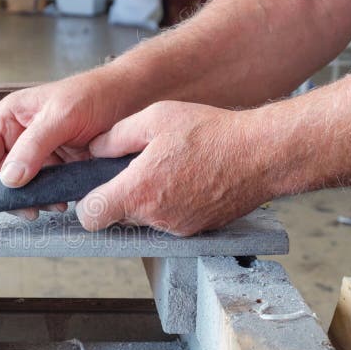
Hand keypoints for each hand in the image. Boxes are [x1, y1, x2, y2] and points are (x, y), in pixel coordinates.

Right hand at [0, 69, 126, 218]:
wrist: (130, 98)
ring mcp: (38, 153)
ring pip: (21, 186)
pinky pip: (44, 188)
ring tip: (51, 204)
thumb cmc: (95, 94)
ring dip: (32, 200)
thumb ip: (33, 146)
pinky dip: (50, 198)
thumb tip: (9, 178)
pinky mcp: (57, 166)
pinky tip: (62, 200)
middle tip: (27, 210)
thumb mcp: (61, 117)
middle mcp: (19, 136)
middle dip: (11, 195)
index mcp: (9, 117)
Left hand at [75, 101, 271, 235]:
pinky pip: (170, 222)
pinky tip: (187, 181)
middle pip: (118, 218)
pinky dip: (171, 206)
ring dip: (147, 201)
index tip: (96, 188)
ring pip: (144, 221)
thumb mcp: (155, 118)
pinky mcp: (197, 231)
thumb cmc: (212, 132)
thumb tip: (95, 150)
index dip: (88, 204)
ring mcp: (177, 227)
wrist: (262, 154)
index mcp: (139, 190)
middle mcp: (156, 216)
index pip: (91, 217)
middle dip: (120, 197)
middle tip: (138, 170)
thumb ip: (116, 136)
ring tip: (168, 171)